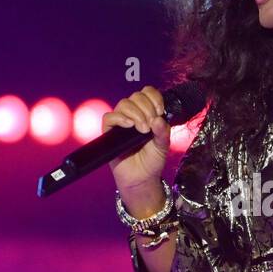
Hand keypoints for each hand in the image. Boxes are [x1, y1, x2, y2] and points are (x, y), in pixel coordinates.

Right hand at [103, 85, 170, 216]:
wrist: (142, 178)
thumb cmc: (152, 161)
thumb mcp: (163, 145)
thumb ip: (163, 131)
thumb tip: (157, 119)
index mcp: (147, 113)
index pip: (147, 93)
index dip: (153, 97)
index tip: (160, 110)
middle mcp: (133, 115)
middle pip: (135, 97)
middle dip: (146, 108)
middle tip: (150, 126)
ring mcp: (120, 123)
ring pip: (123, 104)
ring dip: (135, 114)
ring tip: (143, 129)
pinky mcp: (109, 132)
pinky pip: (109, 117)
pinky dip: (120, 118)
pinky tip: (129, 126)